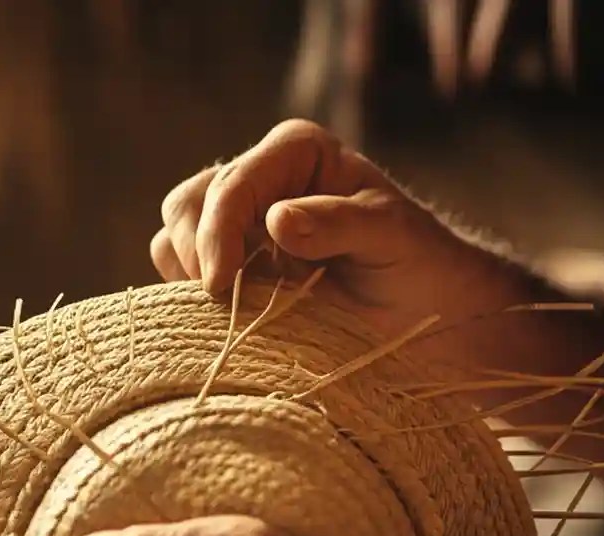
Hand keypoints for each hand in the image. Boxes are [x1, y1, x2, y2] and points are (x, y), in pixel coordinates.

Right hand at [149, 119, 540, 358]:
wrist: (428, 316)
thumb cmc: (420, 266)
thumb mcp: (393, 238)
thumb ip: (340, 223)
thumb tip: (276, 219)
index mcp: (297, 152)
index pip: (234, 183)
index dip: (218, 231)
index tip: (220, 284)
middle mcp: (261, 177)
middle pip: (190, 203)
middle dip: (196, 251)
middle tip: (219, 300)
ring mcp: (240, 222)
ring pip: (175, 232)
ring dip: (187, 270)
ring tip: (225, 307)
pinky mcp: (230, 263)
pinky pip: (180, 269)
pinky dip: (186, 291)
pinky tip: (223, 314)